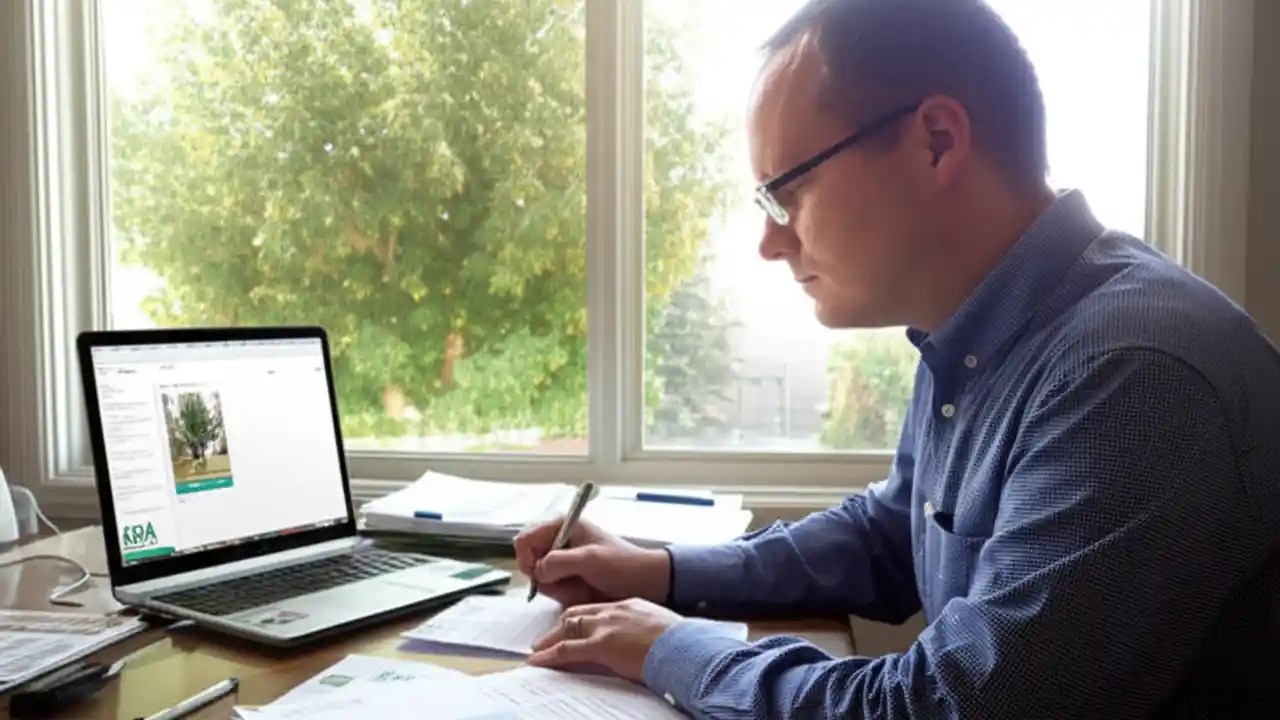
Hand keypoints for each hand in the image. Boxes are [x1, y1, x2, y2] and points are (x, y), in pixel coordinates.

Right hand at [514, 517, 670, 606]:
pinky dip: (564, 594)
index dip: (526, 558)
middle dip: (545, 577)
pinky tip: (582, 591)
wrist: (644, 582)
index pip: (525, 540)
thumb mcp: (589, 559)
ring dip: (557, 587)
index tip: (538, 574)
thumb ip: (558, 562)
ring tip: (580, 586)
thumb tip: (537, 572)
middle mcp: (558, 542)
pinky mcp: (568, 578)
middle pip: (530, 562)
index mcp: (562, 526)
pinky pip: (552, 589)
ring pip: (540, 579)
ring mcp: (563, 561)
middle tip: (568, 581)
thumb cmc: (621, 564)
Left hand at [528, 598, 683, 681]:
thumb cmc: (681, 642)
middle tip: (547, 637)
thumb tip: (642, 643)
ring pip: (567, 628)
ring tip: (537, 650)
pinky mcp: (601, 645)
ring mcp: (605, 627)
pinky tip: (538, 661)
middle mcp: (613, 611)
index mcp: (629, 605)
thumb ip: (644, 630)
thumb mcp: (660, 628)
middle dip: (560, 626)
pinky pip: (566, 650)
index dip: (581, 618)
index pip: (596, 608)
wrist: (685, 647)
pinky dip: (549, 655)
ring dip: (549, 639)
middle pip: (577, 614)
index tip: (573, 625)